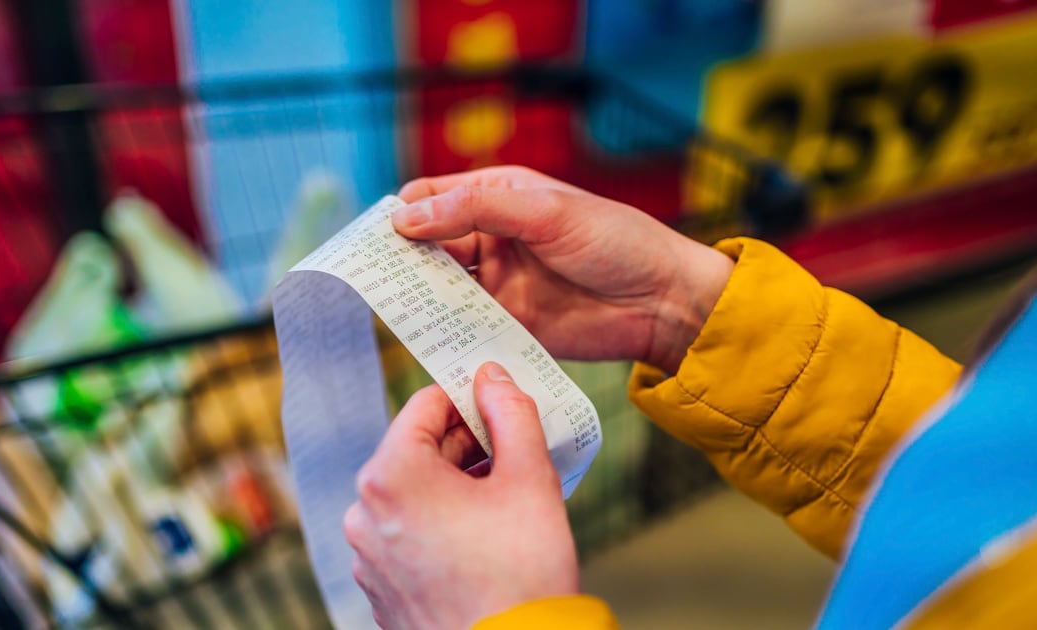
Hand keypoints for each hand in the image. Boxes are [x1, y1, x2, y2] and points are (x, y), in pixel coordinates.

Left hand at [344, 362, 577, 628]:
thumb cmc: (521, 574)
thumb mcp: (529, 478)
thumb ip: (512, 414)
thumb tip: (493, 378)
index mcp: (390, 477)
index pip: (425, 404)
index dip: (468, 398)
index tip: (501, 405)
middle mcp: (364, 514)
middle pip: (416, 451)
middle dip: (465, 446)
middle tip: (513, 452)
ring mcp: (368, 558)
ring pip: (412, 496)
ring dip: (455, 487)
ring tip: (504, 501)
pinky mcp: (380, 591)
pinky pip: (407, 537)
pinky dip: (440, 526)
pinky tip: (483, 541)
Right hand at [396, 166, 732, 374]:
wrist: (663, 302)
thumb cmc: (615, 241)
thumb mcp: (545, 212)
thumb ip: (476, 209)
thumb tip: (406, 218)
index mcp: (499, 197)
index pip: (431, 198)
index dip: (401, 213)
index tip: (376, 237)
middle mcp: (490, 238)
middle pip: (426, 245)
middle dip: (400, 258)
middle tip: (373, 277)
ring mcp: (497, 283)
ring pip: (438, 288)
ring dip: (416, 295)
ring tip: (392, 307)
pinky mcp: (506, 324)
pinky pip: (462, 326)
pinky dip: (441, 330)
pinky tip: (425, 335)